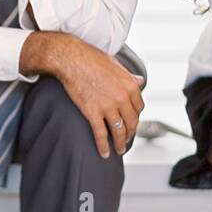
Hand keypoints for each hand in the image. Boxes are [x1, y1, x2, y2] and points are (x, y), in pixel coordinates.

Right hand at [52, 35, 143, 158]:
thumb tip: (140, 81)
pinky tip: (104, 153)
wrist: (71, 59)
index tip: (131, 121)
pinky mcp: (92, 112)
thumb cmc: (91, 58)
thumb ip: (129, 76)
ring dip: (120, 143)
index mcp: (130, 85)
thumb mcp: (116, 65)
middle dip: (130, 132)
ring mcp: (108, 106)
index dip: (136, 116)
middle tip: (127, 139)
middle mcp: (122, 97)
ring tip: (119, 149)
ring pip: (119, 131)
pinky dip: (103, 146)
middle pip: (132, 121)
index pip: (139, 107)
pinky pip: (101, 134)